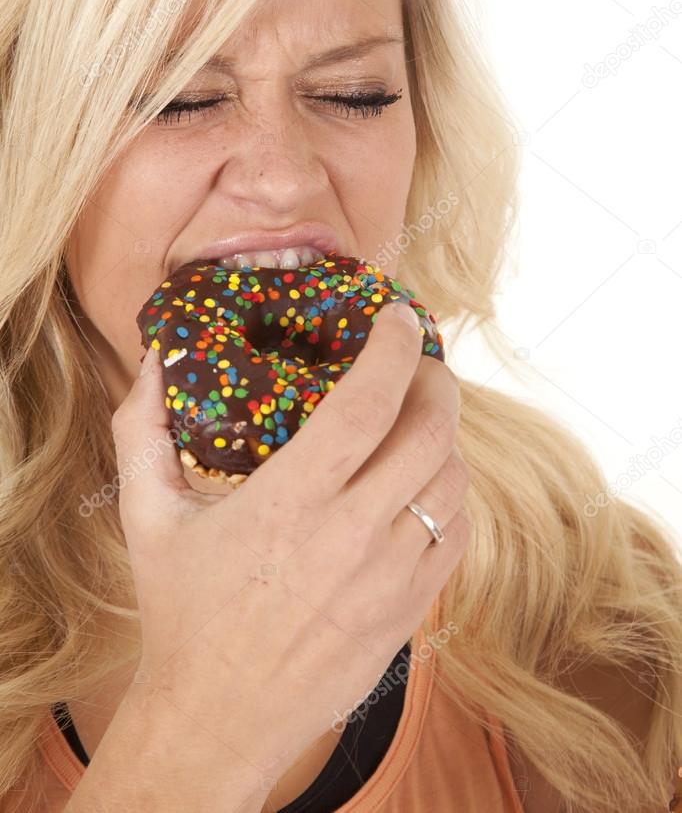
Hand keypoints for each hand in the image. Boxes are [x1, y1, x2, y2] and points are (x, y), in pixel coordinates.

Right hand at [111, 301, 470, 784]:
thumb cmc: (182, 612)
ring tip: (419, 419)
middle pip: (430, 434)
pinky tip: (422, 483)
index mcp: (289, 504)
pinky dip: (451, 495)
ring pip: (453, 482)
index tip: (395, 315)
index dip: (392, 347)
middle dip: (436, 380)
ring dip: (445, 437)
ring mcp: (389, 579)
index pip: (366, 404)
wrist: (216, 719)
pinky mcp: (408, 612)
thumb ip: (143, 430)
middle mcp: (350, 537)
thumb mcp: (148, 516)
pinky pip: (457, 535)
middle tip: (418, 362)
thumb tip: (157, 360)